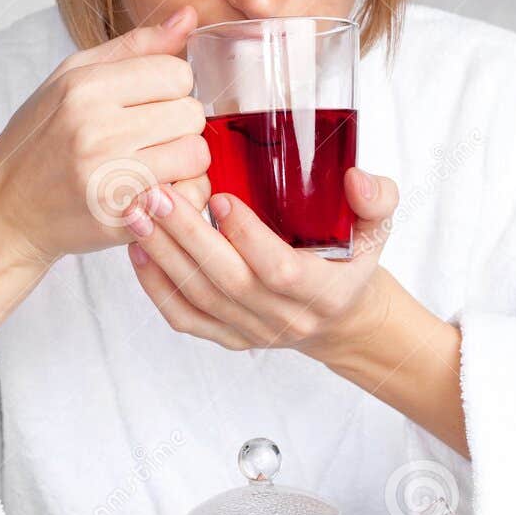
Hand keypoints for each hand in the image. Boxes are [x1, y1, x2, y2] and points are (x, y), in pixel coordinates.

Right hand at [0, 6, 208, 265]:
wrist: (5, 211)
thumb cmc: (38, 140)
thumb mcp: (71, 78)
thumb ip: (135, 47)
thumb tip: (188, 15)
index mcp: (85, 88)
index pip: (177, 73)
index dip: (172, 86)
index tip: (152, 100)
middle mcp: (97, 130)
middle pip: (192, 113)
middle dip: (180, 123)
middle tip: (153, 133)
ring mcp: (109, 177)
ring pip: (196, 155)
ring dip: (183, 159)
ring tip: (155, 159)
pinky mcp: (121, 218)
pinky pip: (186, 197)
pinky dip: (179, 193)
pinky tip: (154, 189)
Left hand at [123, 166, 399, 357]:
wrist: (340, 319)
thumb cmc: (352, 263)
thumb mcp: (378, 229)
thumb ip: (377, 200)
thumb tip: (357, 178)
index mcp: (324, 292)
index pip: (280, 270)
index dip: (248, 236)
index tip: (221, 196)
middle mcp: (284, 319)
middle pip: (227, 282)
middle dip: (188, 237)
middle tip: (159, 195)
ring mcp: (251, 331)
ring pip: (198, 298)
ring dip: (163, 255)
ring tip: (138, 213)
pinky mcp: (227, 336)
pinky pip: (184, 317)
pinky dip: (155, 285)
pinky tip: (138, 250)